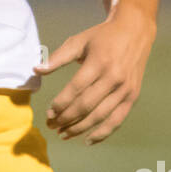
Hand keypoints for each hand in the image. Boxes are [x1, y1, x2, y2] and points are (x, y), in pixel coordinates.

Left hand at [33, 5, 155, 145]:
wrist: (135, 31)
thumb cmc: (102, 37)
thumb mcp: (79, 41)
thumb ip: (57, 57)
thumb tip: (36, 69)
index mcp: (99, 62)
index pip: (76, 89)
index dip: (60, 104)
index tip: (48, 113)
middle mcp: (114, 77)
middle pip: (86, 105)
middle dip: (66, 119)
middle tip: (51, 126)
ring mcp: (125, 89)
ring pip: (100, 116)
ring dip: (80, 129)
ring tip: (63, 134)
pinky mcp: (133, 96)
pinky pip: (117, 120)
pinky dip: (102, 133)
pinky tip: (87, 140)